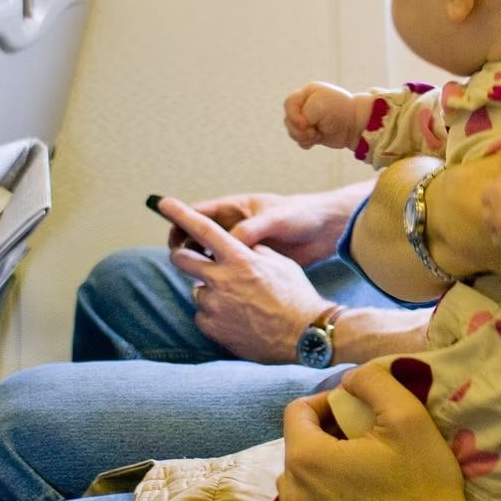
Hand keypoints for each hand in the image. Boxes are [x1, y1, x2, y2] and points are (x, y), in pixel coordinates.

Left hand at [157, 197, 332, 361]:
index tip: (163, 203)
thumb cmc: (297, 296)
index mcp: (240, 258)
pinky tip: (238, 319)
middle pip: (182, 259)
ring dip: (210, 292)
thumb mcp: (280, 263)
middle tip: (195, 260)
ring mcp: (214, 305)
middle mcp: (221, 279)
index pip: (203, 229)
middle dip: (183, 255)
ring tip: (238, 302)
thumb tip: (240, 246)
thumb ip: (255, 251)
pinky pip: (202, 315)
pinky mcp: (211, 327)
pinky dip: (215, 315)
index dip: (180, 213)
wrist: (303, 335)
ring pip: (196, 290)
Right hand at [177, 187, 371, 267]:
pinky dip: (220, 278)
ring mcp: (243, 247)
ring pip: (212, 257)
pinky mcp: (253, 264)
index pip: (201, 214)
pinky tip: (218, 291)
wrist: (328, 231)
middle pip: (199, 237)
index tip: (171, 237)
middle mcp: (236, 227)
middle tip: (181, 262)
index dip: (181, 221)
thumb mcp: (276, 218)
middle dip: (186, 248)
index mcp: (238, 209)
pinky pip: (228, 271)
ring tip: (197, 279)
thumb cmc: (303, 216)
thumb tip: (229, 244)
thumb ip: (252, 229)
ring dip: (202, 266)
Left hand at [276, 370, 500, 500]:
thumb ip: (372, 381)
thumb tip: (350, 380)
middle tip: (362, 440)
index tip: (356, 408)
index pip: (297, 412)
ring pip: (294, 488)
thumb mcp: (406, 413)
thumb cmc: (422, 479)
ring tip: (353, 474)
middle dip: (324, 437)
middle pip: (297, 449)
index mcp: (307, 457)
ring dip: (316, 475)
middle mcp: (294, 494)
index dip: (326, 402)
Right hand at [284, 81, 362, 149]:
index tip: (305, 124)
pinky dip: (306, 142)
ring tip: (316, 135)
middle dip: (299, 129)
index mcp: (306, 93)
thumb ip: (300, 115)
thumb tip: (299, 130)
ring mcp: (308, 119)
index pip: (289, 104)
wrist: (356, 124)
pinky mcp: (312, 132)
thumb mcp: (317, 106)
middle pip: (289, 119)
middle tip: (312, 131)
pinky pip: (300, 140)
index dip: (293, 115)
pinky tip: (316, 140)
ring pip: (293, 131)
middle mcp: (305, 105)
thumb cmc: (339, 110)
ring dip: (303, 136)